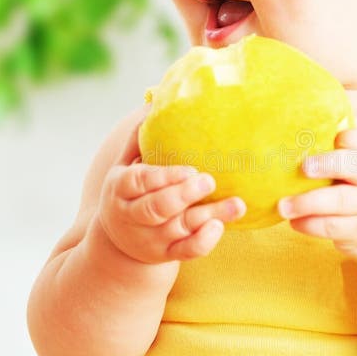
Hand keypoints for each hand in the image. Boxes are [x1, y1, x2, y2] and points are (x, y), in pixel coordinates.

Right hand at [98, 125, 245, 264]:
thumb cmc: (129, 193)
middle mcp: (133, 216)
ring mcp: (151, 238)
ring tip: (237, 204)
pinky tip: (221, 226)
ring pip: (180, 227)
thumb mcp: (125, 166)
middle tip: (210, 180)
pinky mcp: (167, 254)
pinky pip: (187, 251)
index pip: (140, 182)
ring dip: (209, 215)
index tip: (190, 168)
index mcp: (121, 189)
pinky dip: (204, 241)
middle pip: (158, 207)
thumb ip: (138, 138)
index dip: (164, 177)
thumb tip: (155, 101)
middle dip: (184, 194)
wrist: (119, 244)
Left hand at [278, 126, 356, 260]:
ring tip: (284, 206)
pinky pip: (332, 227)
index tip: (336, 139)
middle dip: (329, 165)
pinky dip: (309, 224)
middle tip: (304, 167)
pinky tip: (294, 221)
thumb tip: (291, 135)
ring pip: (341, 201)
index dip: (354, 138)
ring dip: (308, 203)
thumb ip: (338, 150)